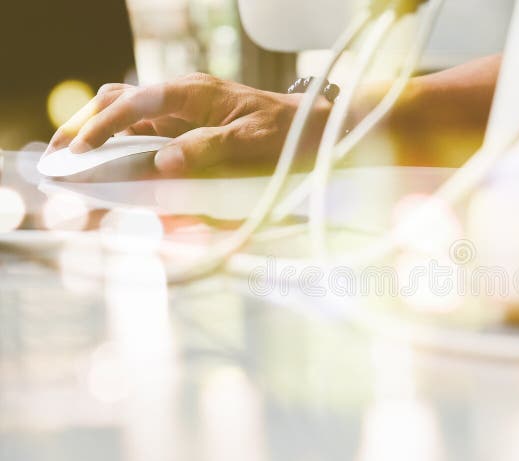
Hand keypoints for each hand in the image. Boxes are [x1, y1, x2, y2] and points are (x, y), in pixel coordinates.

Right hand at [46, 73, 330, 174]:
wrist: (312, 125)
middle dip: (86, 123)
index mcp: (193, 94)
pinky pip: (148, 129)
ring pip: (129, 112)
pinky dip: (124, 142)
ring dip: (100, 132)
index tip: (80, 151)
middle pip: (120, 100)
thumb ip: (210, 149)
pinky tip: (113, 161)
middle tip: (61, 154)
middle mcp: (183, 97)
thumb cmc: (287, 131)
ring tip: (76, 158)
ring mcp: (185, 110)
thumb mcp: (253, 142)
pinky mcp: (190, 124)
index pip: (134, 103)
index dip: (103, 126)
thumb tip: (164, 162)